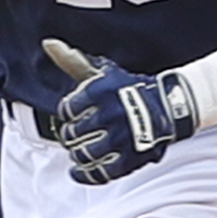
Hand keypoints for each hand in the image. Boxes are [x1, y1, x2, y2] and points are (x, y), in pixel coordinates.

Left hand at [43, 38, 198, 185]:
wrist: (168, 106)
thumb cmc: (128, 89)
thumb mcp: (102, 73)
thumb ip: (72, 61)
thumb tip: (48, 43)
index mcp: (100, 92)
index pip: (66, 110)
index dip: (68, 113)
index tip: (77, 113)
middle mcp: (109, 114)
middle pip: (71, 134)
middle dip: (71, 135)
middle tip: (78, 133)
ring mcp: (120, 139)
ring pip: (83, 154)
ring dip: (78, 153)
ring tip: (82, 148)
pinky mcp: (129, 159)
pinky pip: (99, 173)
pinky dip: (85, 174)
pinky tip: (79, 170)